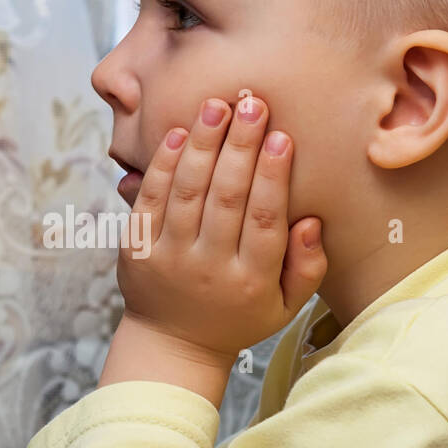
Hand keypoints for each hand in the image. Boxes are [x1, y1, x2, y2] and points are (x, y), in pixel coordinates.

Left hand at [118, 93, 326, 359]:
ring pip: (187, 192)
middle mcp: (208, 267)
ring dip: (201, 145)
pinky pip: (149, 200)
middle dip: (240, 147)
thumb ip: (307, 267)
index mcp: (250, 281)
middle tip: (251, 104)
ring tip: (215, 107)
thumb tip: (310, 221)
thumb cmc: (237, 315)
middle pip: (226, 198)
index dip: (272, 177)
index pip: (264, 221)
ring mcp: (168, 256)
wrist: (172, 344)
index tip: (281, 137)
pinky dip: (163, 165)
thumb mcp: (285, 306)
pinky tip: (178, 133)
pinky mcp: (137, 248)